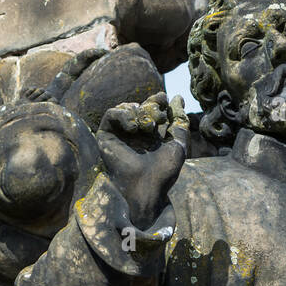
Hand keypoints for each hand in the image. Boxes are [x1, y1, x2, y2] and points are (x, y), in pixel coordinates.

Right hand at [98, 92, 189, 225]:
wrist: (147, 187)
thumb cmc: (164, 172)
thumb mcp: (178, 144)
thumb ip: (180, 121)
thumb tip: (179, 98)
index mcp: (150, 135)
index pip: (152, 109)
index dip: (157, 101)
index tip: (164, 100)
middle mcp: (134, 134)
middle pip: (140, 106)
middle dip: (151, 107)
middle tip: (158, 119)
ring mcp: (119, 135)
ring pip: (125, 108)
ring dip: (138, 112)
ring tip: (148, 127)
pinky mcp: (106, 137)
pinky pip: (111, 114)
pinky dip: (123, 114)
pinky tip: (133, 127)